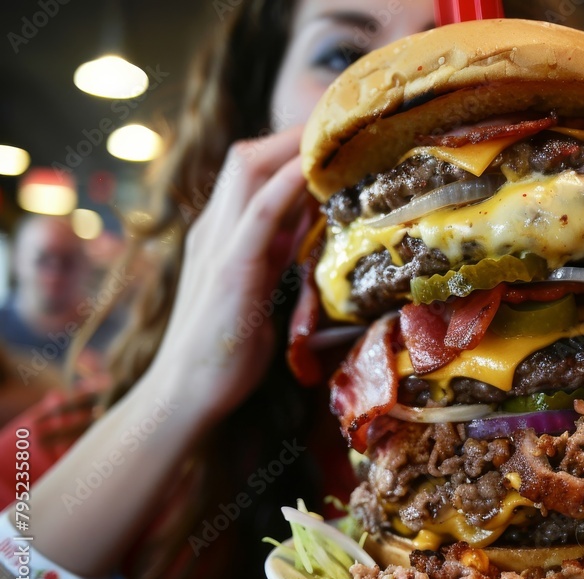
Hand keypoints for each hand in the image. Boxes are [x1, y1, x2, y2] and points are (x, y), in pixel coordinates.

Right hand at [147, 127, 311, 421]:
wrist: (187, 394)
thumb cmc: (227, 348)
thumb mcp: (261, 288)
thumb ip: (280, 253)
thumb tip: (314, 224)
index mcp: (220, 233)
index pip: (252, 170)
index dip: (289, 147)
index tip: (332, 137)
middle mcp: (214, 229)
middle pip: (249, 156)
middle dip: (294, 134)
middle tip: (341, 124)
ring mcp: (217, 246)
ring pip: (250, 170)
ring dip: (294, 146)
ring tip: (335, 129)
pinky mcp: (229, 270)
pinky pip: (260, 213)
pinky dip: (287, 184)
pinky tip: (314, 169)